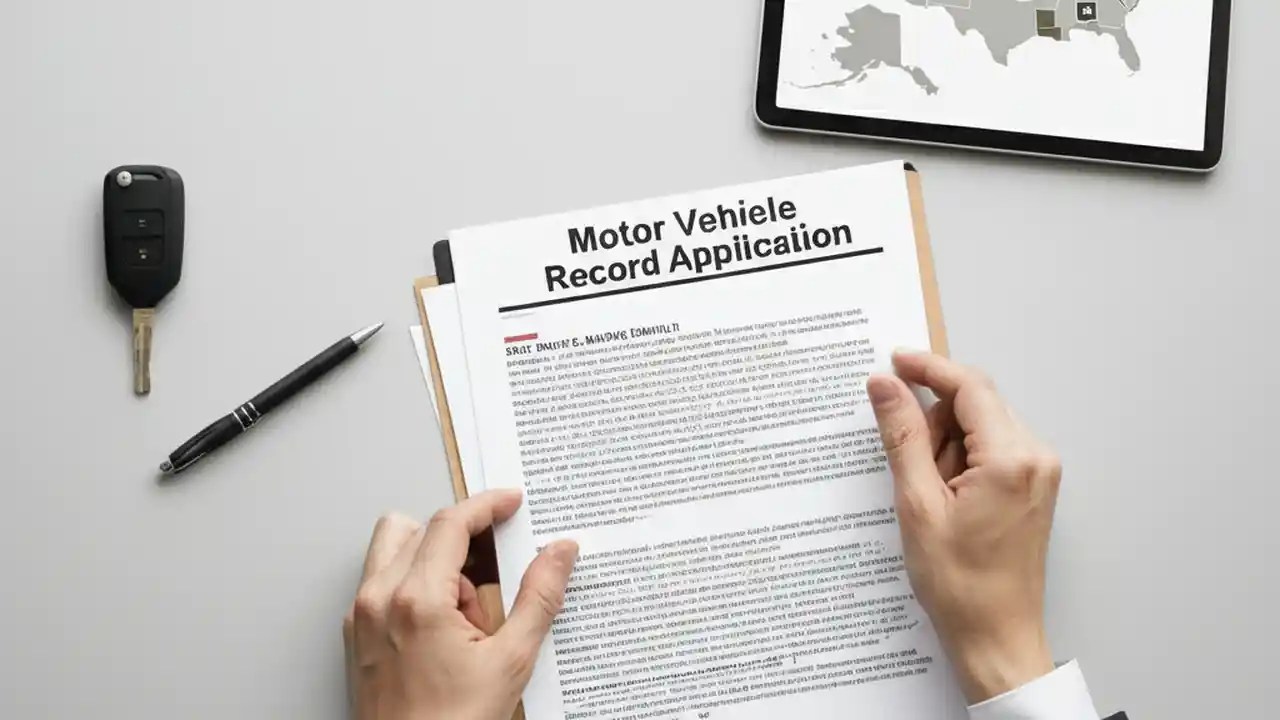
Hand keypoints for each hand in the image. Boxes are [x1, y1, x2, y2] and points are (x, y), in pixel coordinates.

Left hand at [342, 490, 578, 719]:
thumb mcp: (511, 661)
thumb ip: (539, 597)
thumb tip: (559, 553)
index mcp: (416, 599)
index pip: (450, 524)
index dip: (486, 505)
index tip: (510, 503)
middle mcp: (378, 599)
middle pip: (419, 529)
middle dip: (461, 541)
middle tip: (495, 573)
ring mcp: (362, 617)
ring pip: (395, 551)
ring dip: (435, 561)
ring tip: (467, 612)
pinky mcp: (357, 635)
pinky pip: (384, 583)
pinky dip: (416, 586)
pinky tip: (447, 628)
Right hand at [867, 351, 1060, 703]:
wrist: (996, 636)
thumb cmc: (960, 584)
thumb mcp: (917, 504)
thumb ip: (902, 436)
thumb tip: (885, 386)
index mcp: (1011, 459)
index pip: (969, 388)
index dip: (928, 368)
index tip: (894, 361)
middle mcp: (1035, 458)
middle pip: (975, 405)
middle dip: (934, 422)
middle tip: (909, 466)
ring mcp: (1038, 472)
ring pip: (980, 427)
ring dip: (945, 445)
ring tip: (929, 495)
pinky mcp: (1031, 486)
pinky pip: (990, 450)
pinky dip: (959, 461)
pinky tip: (943, 497)